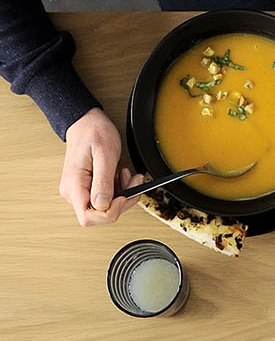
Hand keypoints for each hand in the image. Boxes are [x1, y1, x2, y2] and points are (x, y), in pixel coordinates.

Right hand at [59, 108, 139, 226]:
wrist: (86, 122)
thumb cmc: (93, 133)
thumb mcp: (105, 155)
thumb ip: (103, 182)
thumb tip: (103, 205)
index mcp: (74, 186)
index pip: (89, 217)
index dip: (110, 213)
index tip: (123, 197)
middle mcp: (73, 192)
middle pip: (100, 215)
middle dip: (121, 202)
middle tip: (133, 184)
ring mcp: (79, 191)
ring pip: (106, 208)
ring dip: (123, 195)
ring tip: (128, 176)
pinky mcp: (87, 188)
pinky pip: (106, 199)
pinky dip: (119, 191)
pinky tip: (121, 177)